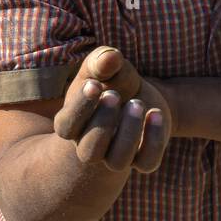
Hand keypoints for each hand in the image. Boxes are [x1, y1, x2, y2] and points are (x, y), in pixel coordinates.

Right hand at [53, 46, 177, 172]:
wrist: (140, 96)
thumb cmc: (114, 81)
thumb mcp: (106, 67)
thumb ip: (103, 61)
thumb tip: (110, 57)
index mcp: (74, 125)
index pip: (66, 126)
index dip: (79, 107)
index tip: (94, 84)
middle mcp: (91, 146)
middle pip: (89, 151)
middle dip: (102, 123)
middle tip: (114, 94)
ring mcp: (117, 156)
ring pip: (118, 161)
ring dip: (129, 132)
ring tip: (137, 103)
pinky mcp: (143, 159)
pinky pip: (147, 162)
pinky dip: (153, 139)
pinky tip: (155, 113)